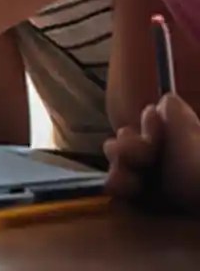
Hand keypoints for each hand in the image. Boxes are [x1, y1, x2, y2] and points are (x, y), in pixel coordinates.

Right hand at [104, 94, 199, 211]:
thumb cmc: (199, 173)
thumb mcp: (192, 137)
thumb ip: (177, 117)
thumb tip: (165, 99)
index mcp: (184, 146)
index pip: (154, 129)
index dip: (148, 125)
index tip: (152, 125)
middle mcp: (170, 166)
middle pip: (132, 146)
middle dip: (127, 146)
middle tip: (137, 153)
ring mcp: (158, 191)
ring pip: (122, 168)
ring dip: (118, 166)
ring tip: (126, 174)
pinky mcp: (146, 211)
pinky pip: (121, 193)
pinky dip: (117, 186)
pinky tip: (120, 186)